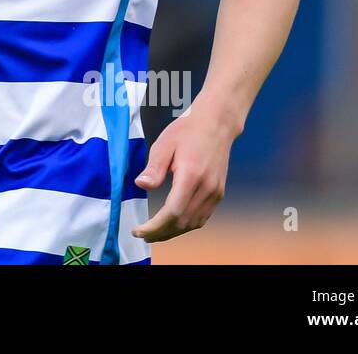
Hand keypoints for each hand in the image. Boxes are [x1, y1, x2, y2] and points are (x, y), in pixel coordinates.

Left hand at [132, 102, 235, 241]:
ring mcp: (215, 192)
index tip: (138, 231)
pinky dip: (186, 225)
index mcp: (191, 175)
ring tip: (154, 232)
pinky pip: (202, 217)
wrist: (217, 123)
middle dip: (160, 233)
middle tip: (142, 235)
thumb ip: (154, 167)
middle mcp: (207, 188)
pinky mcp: (218, 193)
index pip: (172, 212)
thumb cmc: (187, 130)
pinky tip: (173, 224)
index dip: (155, 226)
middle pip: (182, 222)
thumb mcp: (164, 144)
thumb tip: (141, 185)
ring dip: (173, 232)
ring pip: (193, 223)